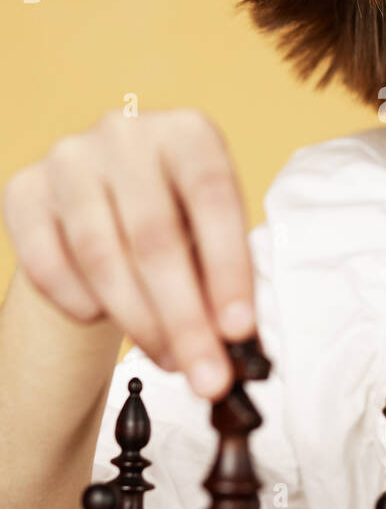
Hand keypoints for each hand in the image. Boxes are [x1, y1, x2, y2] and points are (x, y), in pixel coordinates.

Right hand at [2, 109, 255, 397]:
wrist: (109, 204)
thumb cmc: (177, 219)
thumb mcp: (210, 231)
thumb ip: (223, 277)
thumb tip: (235, 342)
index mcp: (188, 131)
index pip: (214, 198)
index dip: (229, 268)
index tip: (239, 331)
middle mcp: (125, 132)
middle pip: (155, 236)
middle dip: (185, 319)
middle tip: (207, 377)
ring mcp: (69, 159)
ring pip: (102, 256)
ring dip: (139, 323)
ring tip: (170, 361)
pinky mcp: (23, 191)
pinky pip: (48, 264)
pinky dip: (79, 303)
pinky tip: (102, 321)